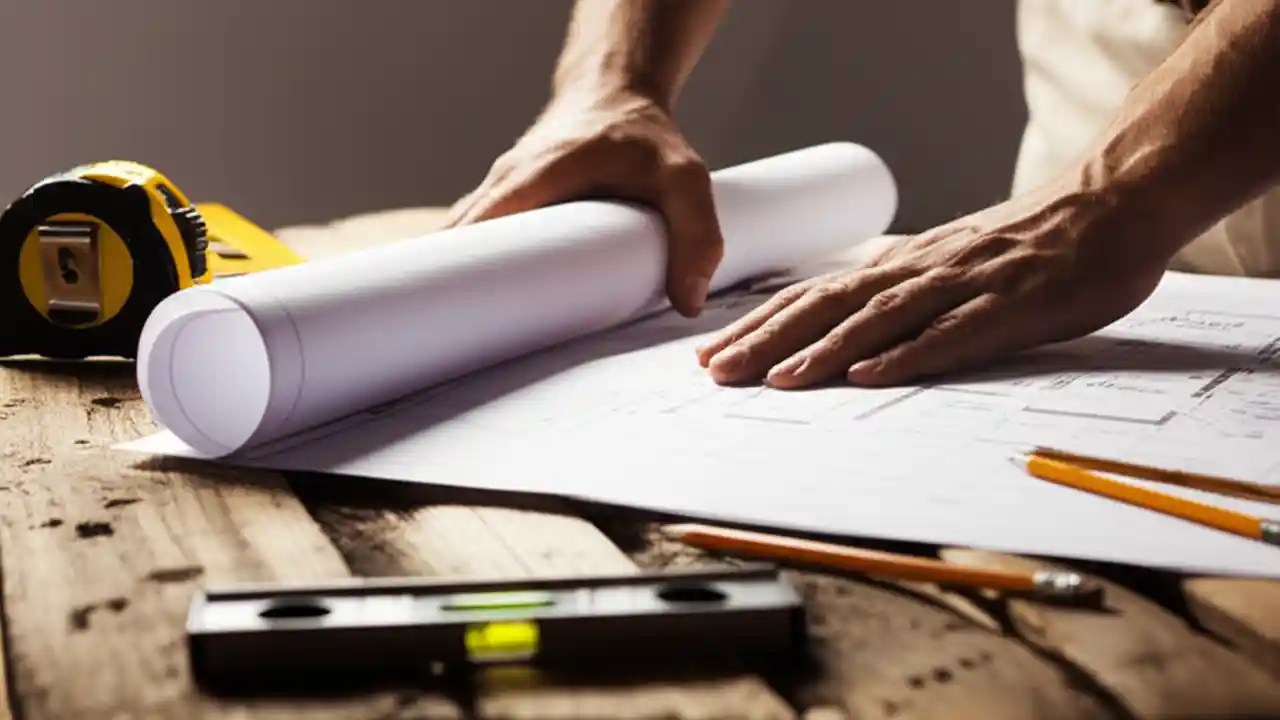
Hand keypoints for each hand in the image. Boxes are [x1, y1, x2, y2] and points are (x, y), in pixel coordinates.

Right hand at [444, 90, 722, 316]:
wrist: (616, 89)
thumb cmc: (643, 132)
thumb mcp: (683, 176)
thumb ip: (696, 234)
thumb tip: (687, 304)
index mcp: (531, 176)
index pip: (476, 231)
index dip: (460, 274)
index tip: (462, 318)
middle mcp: (504, 183)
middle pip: (459, 244)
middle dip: (456, 291)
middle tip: (472, 343)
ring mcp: (501, 192)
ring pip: (465, 242)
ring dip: (466, 282)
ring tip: (478, 336)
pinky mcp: (509, 202)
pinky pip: (480, 239)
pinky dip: (479, 268)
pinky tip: (492, 306)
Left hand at [695, 183, 1173, 387]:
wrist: (1108, 206)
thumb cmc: (1029, 242)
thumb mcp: (949, 263)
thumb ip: (901, 293)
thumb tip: (845, 328)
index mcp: (902, 264)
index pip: (814, 295)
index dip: (760, 326)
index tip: (711, 353)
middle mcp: (918, 271)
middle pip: (829, 307)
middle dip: (768, 341)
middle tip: (716, 372)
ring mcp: (962, 287)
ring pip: (877, 320)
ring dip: (822, 350)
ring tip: (775, 379)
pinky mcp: (1008, 307)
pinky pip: (950, 334)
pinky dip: (905, 356)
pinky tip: (867, 376)